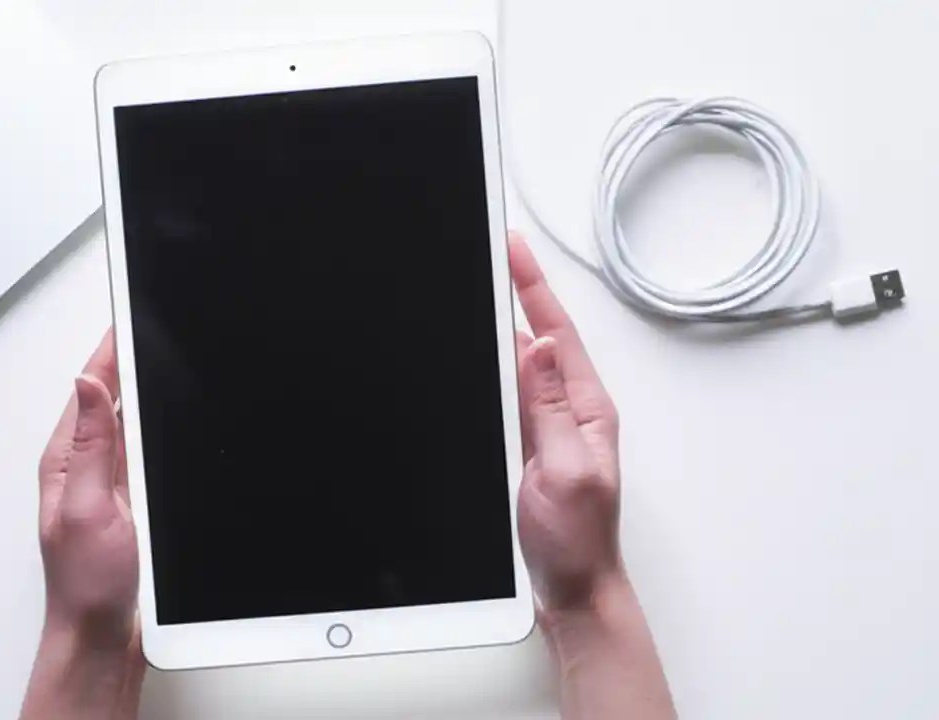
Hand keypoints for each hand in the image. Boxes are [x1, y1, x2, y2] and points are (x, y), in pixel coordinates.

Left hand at [22, 330, 143, 719]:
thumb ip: (89, 445)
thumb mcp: (87, 507)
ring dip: (144, 389)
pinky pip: (143, 449)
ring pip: (129, 420)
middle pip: (110, 396)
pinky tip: (171, 417)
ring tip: (161, 350)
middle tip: (150, 318)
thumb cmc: (87, 585)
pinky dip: (156, 426)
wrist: (101, 635)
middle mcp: (85, 465)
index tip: (128, 313)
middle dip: (129, 357)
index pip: (91, 386)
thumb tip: (87, 383)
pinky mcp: (129, 500)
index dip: (111, 348)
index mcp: (67, 458)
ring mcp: (108, 482)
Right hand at [507, 233, 623, 615]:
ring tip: (480, 290)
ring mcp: (549, 428)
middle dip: (518, 293)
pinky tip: (475, 357)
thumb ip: (554, 409)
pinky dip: (492, 368)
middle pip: (540, 338)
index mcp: (588, 409)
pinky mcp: (528, 445)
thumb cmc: (580, 541)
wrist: (573, 587)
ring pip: (521, 364)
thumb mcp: (567, 470)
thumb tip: (546, 348)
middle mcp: (570, 411)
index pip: (559, 334)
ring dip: (502, 328)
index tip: (515, 249)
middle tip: (493, 252)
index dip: (535, 288)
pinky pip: (508, 395)